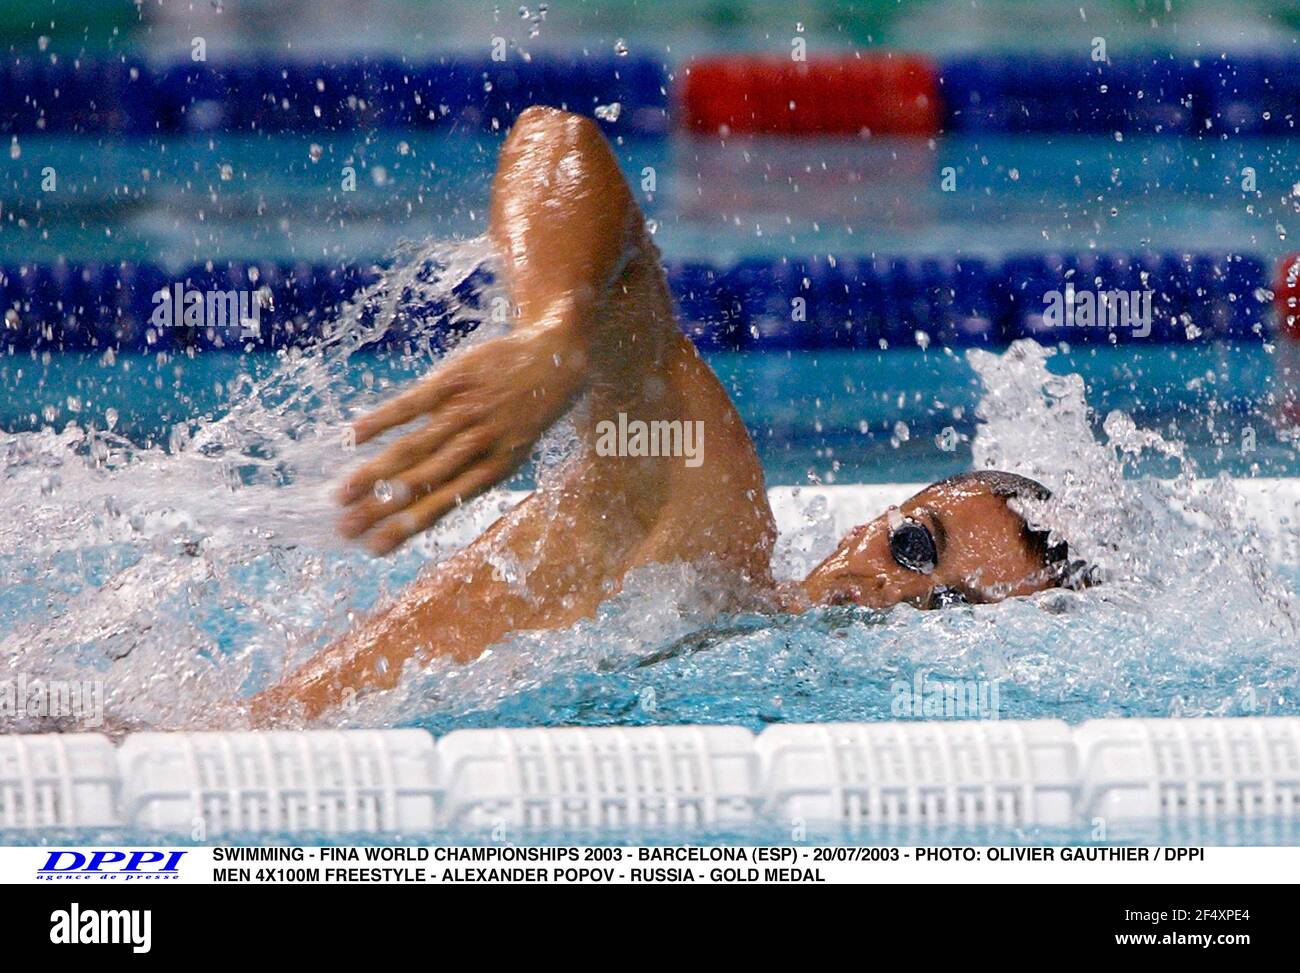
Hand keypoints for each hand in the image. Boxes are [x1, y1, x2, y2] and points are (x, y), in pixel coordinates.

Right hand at [336, 326, 586, 554]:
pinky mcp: (454, 380)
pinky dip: (381, 420)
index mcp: (494, 468)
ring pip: (413, 448)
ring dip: (373, 473)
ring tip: (342, 493)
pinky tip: (352, 436)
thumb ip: (472, 472)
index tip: (374, 548)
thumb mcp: (511, 449)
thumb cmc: (526, 411)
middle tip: (344, 529)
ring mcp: (465, 411)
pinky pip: (412, 404)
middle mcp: (478, 444)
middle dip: (380, 509)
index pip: (443, 505)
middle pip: (420, 482)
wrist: (557, 356)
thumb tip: (430, 497)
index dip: (407, 527)